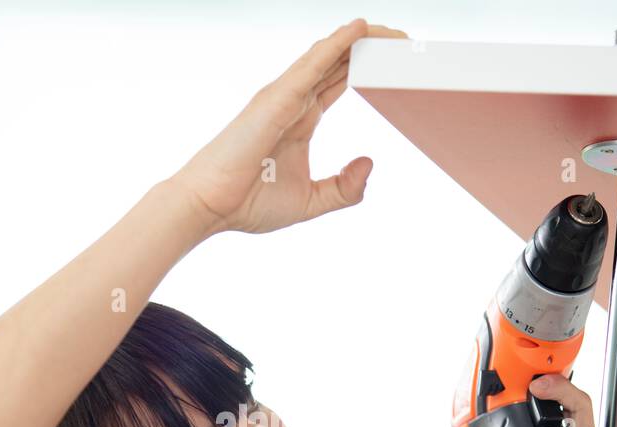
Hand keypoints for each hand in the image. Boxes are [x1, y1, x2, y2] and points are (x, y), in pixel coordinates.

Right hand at [168, 18, 407, 235]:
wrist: (210, 207)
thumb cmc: (247, 203)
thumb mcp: (310, 201)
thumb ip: (343, 189)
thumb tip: (368, 163)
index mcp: (300, 119)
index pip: (340, 79)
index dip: (367, 65)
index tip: (396, 60)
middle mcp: (292, 100)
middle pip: (339, 60)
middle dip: (371, 46)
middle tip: (405, 39)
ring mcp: (283, 96)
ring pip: (328, 54)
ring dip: (362, 39)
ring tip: (395, 32)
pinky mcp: (276, 99)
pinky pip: (312, 65)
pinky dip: (337, 45)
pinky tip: (360, 29)